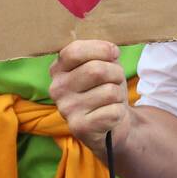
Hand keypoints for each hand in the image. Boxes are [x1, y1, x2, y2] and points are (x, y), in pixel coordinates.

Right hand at [49, 40, 130, 156]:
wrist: (111, 123)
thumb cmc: (105, 87)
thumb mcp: (102, 63)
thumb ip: (102, 53)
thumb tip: (111, 51)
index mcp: (59, 68)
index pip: (75, 51)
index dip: (101, 49)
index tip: (114, 54)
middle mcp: (57, 88)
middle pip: (96, 70)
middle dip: (116, 73)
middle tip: (116, 80)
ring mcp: (66, 110)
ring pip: (109, 92)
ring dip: (119, 94)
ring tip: (112, 100)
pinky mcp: (79, 128)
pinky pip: (113, 112)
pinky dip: (119, 112)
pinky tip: (110, 115)